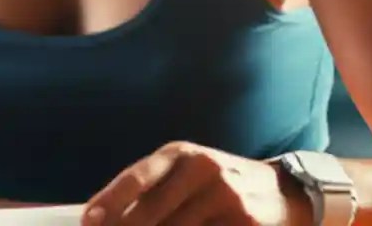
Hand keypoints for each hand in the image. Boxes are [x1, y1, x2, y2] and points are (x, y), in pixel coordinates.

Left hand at [82, 141, 313, 225]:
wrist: (282, 191)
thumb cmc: (217, 182)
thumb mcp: (186, 171)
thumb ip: (151, 188)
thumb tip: (105, 217)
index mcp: (180, 153)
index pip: (136, 177)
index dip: (109, 201)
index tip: (89, 221)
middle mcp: (202, 169)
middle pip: (151, 212)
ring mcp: (225, 196)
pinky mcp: (243, 223)